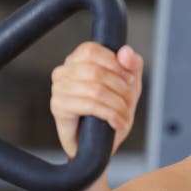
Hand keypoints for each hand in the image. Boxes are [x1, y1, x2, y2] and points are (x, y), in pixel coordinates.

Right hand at [50, 42, 143, 157]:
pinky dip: (110, 115)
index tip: (129, 79)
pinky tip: (116, 123)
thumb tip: (125, 51)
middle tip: (128, 102)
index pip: (91, 50)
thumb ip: (132, 63)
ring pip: (95, 90)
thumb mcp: (130, 83)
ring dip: (118, 105)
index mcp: (77, 60)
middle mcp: (63, 72)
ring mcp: (58, 89)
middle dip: (120, 89)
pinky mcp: (58, 108)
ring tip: (124, 115)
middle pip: (96, 72)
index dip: (115, 64)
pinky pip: (89, 106)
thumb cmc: (113, 107)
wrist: (103, 141)